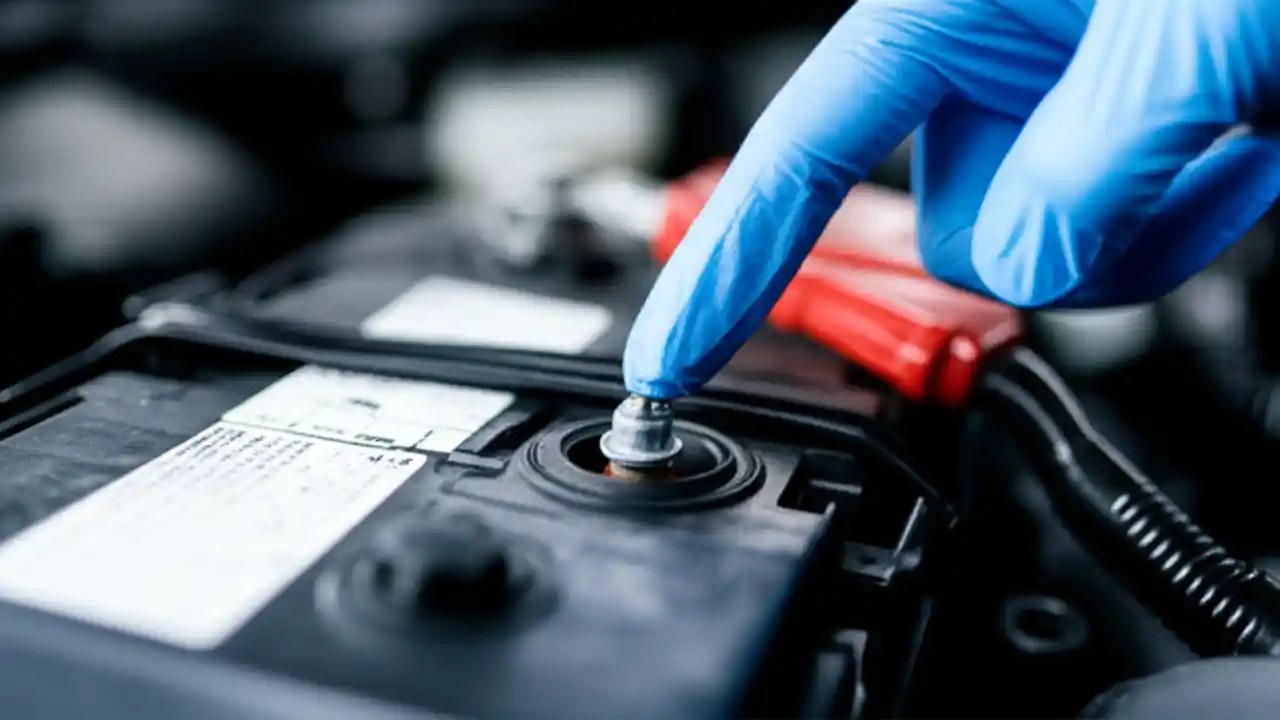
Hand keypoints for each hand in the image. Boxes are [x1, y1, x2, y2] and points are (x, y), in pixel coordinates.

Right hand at [624, 0, 1279, 398]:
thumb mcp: (1179, 35)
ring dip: (1133, 238)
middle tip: (1168, 157)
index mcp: (946, 3)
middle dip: (1048, 237)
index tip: (666, 361)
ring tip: (1230, 137)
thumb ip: (1077, 171)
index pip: (795, 157)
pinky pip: (1102, 255)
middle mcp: (987, 61)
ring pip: (1028, 259)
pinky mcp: (1115, 154)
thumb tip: (1018, 270)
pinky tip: (1242, 152)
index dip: (721, 269)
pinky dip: (1175, 233)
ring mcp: (1053, 114)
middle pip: (944, 234)